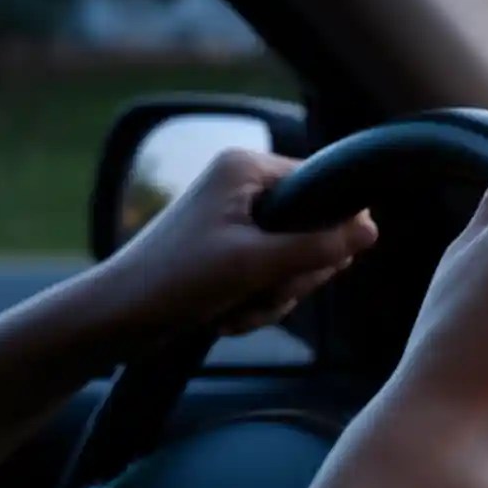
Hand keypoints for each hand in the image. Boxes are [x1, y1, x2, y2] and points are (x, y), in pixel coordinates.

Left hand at [101, 149, 377, 340]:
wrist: (115, 319)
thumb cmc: (175, 280)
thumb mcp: (254, 265)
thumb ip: (318, 247)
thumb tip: (372, 229)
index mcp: (245, 168)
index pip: (321, 185)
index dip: (329, 229)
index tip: (315, 265)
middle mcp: (241, 187)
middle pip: (312, 229)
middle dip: (293, 274)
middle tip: (262, 290)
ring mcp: (234, 222)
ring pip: (293, 262)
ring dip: (272, 296)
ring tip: (236, 307)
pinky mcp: (227, 254)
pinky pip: (269, 279)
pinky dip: (254, 304)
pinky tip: (225, 316)